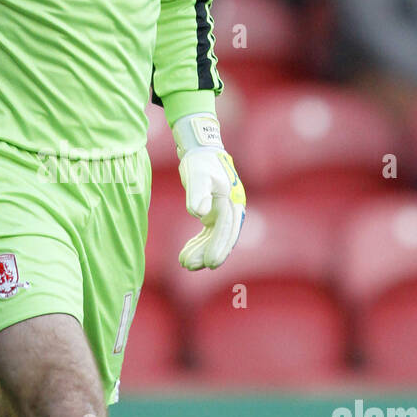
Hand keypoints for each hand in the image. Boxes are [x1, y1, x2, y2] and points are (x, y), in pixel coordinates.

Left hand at [172, 113, 245, 270]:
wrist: (201, 150)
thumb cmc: (200, 162)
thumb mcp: (197, 175)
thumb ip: (197, 193)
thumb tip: (199, 213)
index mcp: (231, 201)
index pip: (226, 229)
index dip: (218, 246)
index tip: (210, 263)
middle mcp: (231, 209)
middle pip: (222, 237)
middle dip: (208, 253)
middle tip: (190, 266)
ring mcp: (223, 212)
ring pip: (213, 237)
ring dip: (200, 251)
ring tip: (184, 263)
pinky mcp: (214, 213)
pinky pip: (207, 233)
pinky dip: (198, 243)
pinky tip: (185, 253)